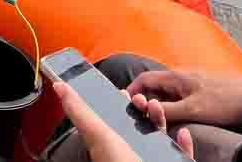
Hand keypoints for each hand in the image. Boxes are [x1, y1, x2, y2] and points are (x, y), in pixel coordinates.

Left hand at [55, 80, 194, 160]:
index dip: (116, 104)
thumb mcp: (96, 134)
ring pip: (158, 137)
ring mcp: (150, 159)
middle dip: (141, 108)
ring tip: (157, 108)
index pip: (110, 122)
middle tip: (143, 98)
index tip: (122, 91)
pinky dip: (183, 143)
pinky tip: (182, 133)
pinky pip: (180, 154)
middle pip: (137, 126)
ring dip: (159, 119)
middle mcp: (130, 152)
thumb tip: (58, 87)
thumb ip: (79, 112)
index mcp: (110, 145)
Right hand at [126, 70, 241, 126]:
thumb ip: (168, 110)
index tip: (126, 104)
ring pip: (168, 92)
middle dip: (145, 99)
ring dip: (160, 104)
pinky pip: (180, 96)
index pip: (144, 79)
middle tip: (142, 115)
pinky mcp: (202, 89)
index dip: (132, 91)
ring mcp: (192, 82)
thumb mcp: (193, 110)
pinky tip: (179, 116)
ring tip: (159, 118)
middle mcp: (181, 76)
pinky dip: (173, 105)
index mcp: (175, 77)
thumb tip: (145, 109)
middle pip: (154, 86)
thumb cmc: (225, 100)